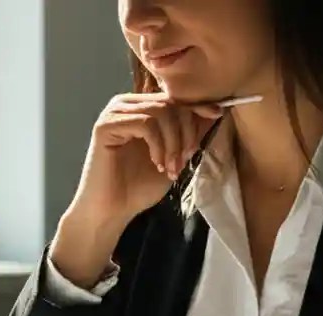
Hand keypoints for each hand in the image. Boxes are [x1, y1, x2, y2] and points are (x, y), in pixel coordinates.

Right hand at [72, 93, 222, 224]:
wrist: (112, 210)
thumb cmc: (139, 187)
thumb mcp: (174, 157)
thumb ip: (189, 134)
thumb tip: (216, 110)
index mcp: (141, 108)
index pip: (175, 98)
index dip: (198, 107)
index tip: (217, 117)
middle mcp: (126, 104)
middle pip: (170, 102)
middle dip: (185, 132)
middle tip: (184, 161)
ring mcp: (114, 113)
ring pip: (160, 112)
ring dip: (173, 142)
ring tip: (170, 167)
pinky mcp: (105, 125)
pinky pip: (145, 123)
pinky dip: (158, 145)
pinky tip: (156, 163)